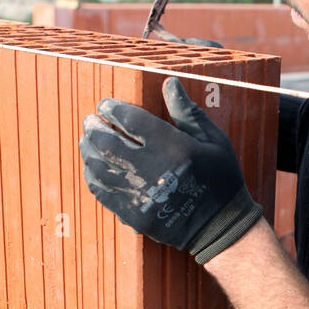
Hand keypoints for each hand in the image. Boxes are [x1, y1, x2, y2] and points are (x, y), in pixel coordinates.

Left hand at [79, 77, 262, 261]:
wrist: (221, 227)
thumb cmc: (221, 179)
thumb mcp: (214, 141)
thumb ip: (188, 112)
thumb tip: (169, 82)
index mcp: (173, 148)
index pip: (130, 120)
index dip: (113, 109)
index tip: (105, 105)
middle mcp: (152, 170)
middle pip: (107, 142)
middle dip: (94, 128)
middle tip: (89, 121)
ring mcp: (140, 195)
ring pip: (99, 167)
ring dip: (89, 151)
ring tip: (87, 141)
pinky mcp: (133, 214)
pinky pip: (103, 192)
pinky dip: (92, 176)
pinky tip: (92, 167)